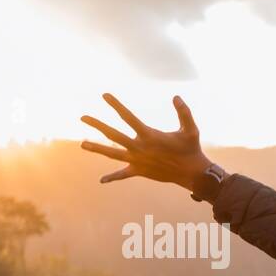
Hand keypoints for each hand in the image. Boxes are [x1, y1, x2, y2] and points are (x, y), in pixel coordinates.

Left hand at [80, 94, 214, 190]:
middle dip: (97, 125)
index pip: (128, 117)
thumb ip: (184, 112)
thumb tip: (176, 96)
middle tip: (83, 117)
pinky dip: (113, 177)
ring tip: (82, 144)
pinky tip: (102, 180)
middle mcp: (140, 147)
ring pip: (113, 154)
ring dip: (98, 148)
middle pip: (113, 135)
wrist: (193, 173)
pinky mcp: (140, 171)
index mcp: (149, 135)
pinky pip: (124, 174)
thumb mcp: (190, 129)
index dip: (116, 105)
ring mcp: (138, 160)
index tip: (104, 96)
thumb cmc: (191, 149)